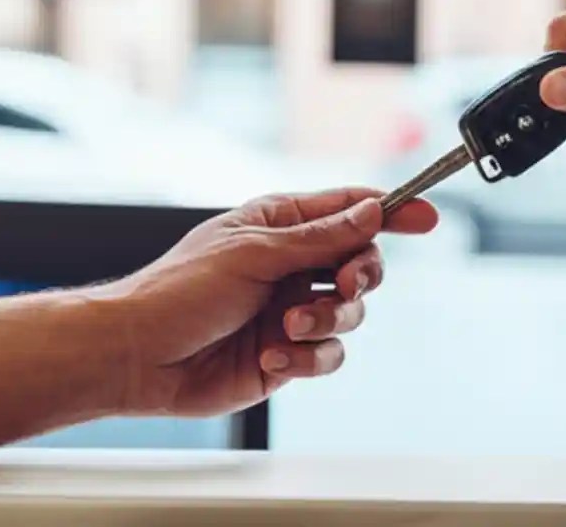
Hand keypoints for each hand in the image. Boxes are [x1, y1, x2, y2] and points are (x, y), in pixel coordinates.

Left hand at [88, 188, 437, 415]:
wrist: (138, 356)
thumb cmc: (180, 291)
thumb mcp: (255, 252)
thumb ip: (321, 237)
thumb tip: (372, 211)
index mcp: (281, 225)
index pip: (350, 210)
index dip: (393, 211)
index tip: (428, 218)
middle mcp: (291, 266)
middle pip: (362, 264)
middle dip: (360, 276)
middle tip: (343, 284)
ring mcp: (291, 310)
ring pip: (350, 314)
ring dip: (325, 321)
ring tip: (287, 326)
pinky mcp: (287, 354)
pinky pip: (327, 355)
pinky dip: (305, 356)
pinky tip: (270, 354)